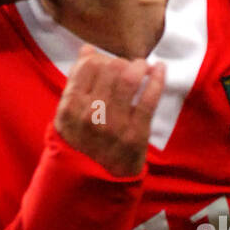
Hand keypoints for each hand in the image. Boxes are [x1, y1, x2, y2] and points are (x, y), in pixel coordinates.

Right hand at [54, 46, 165, 177]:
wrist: (96, 180)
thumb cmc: (83, 140)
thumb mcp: (69, 113)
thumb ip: (76, 81)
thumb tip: (88, 49)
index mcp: (70, 107)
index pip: (89, 66)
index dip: (101, 59)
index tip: (108, 64)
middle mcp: (90, 114)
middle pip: (110, 68)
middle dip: (121, 62)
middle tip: (127, 67)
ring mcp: (114, 125)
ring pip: (129, 78)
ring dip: (139, 66)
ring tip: (142, 66)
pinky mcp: (136, 133)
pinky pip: (149, 99)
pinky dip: (157, 79)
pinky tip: (160, 69)